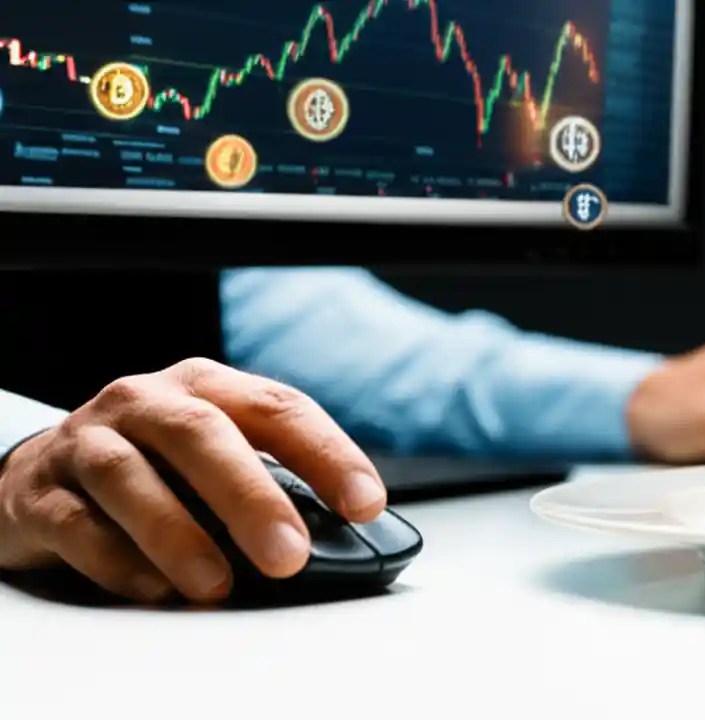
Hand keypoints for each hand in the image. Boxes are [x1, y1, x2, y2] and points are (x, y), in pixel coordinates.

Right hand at [0, 358, 385, 602]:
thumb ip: (268, 485)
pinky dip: (117, 560)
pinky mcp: (38, 494)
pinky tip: (154, 589)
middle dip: (251, 496)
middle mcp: (148, 403)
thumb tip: (334, 543)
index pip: (279, 409)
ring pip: (129, 476)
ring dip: (178, 533)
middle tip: (289, 555)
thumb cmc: (156, 467)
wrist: (44, 473)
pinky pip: (75, 525)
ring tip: (217, 585)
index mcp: (208, 388)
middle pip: (203, 435)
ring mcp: (87, 442)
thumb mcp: (214, 458)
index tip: (366, 503)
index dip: (327, 453)